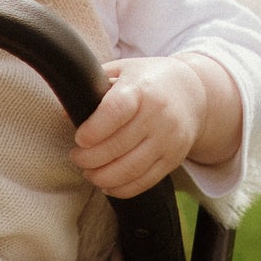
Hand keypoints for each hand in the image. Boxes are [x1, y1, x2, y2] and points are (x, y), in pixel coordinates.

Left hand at [72, 56, 225, 196]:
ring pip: (130, 169)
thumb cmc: (147, 81)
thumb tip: (66, 113)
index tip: (79, 138)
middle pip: (118, 146)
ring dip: (101, 177)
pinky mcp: (174, 159)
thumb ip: (93, 87)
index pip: (116, 111)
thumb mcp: (121, 71)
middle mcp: (158, 116)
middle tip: (76, 157)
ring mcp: (168, 139)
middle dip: (88, 158)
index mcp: (141, 89)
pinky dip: (121, 189)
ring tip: (88, 172)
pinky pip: (145, 181)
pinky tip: (106, 184)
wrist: (194, 93)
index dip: (94, 129)